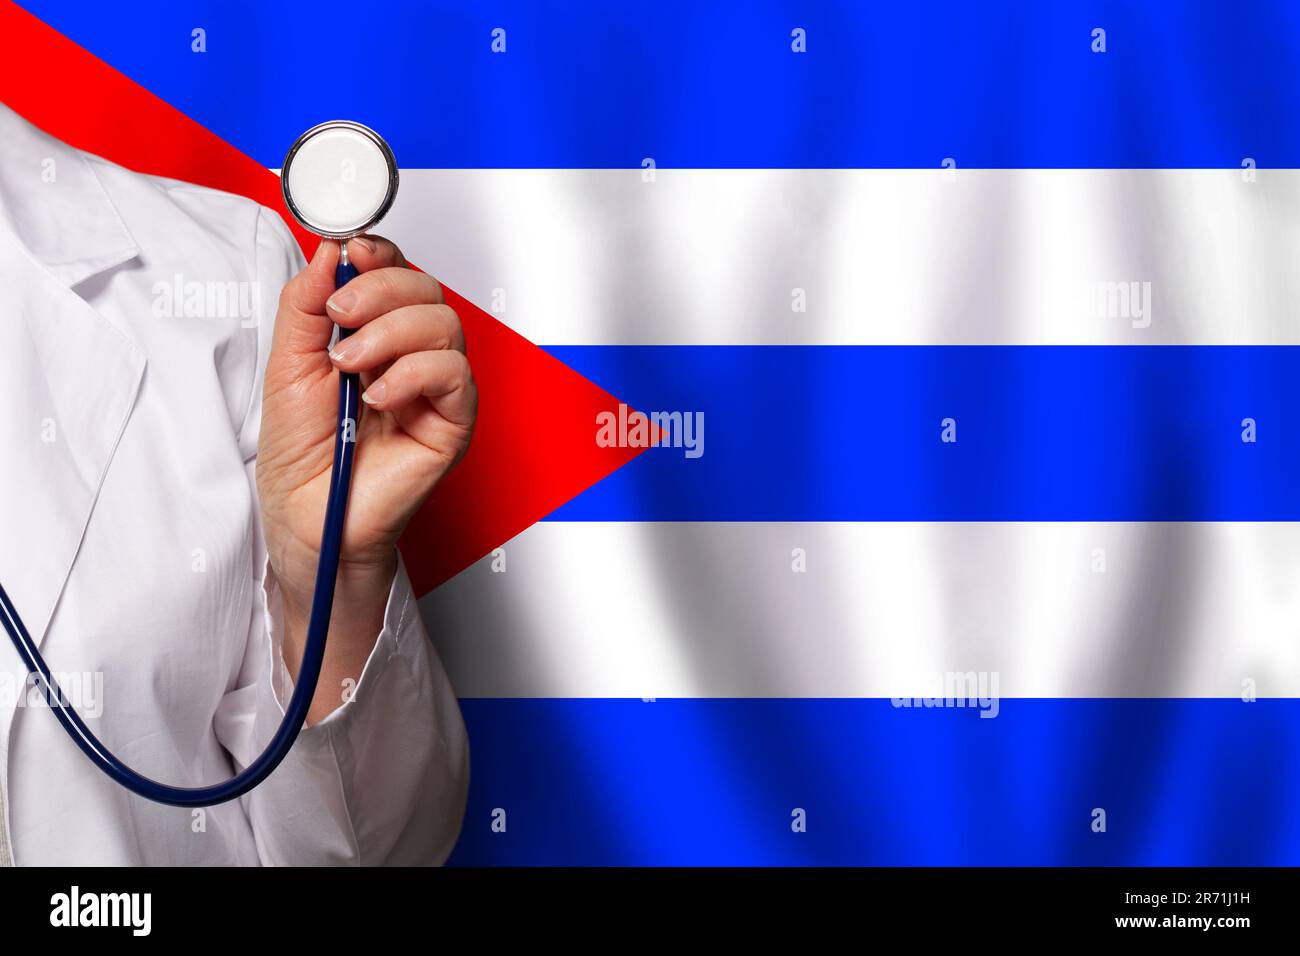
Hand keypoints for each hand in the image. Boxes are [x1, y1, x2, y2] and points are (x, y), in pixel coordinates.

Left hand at [256, 236, 474, 718]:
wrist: (307, 517)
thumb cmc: (301, 455)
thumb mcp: (286, 363)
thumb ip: (304, 303)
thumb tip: (327, 249)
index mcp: (375, 334)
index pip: (397, 273)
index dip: (381, 252)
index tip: (353, 251)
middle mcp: (412, 355)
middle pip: (426, 289)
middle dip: (381, 291)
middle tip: (341, 316)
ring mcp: (436, 388)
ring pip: (444, 324)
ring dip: (392, 335)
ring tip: (352, 368)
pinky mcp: (453, 421)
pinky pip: (454, 373)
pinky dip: (413, 374)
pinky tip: (380, 398)